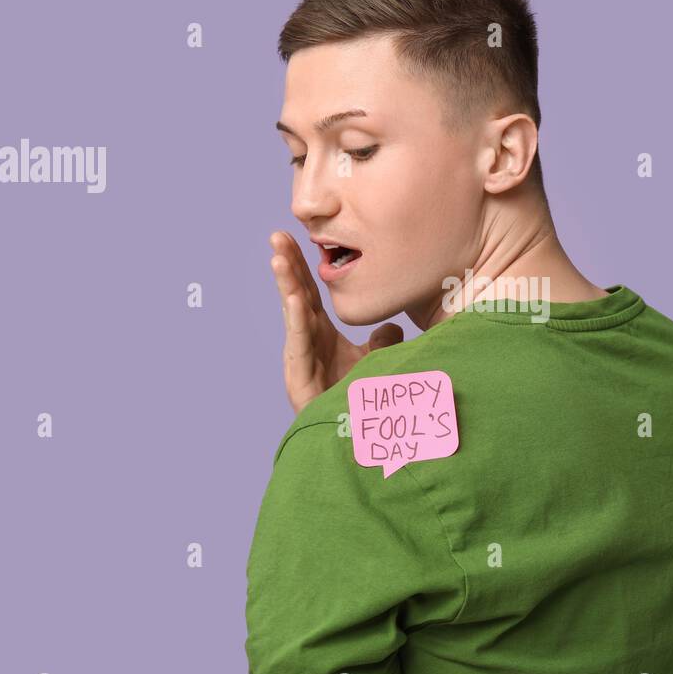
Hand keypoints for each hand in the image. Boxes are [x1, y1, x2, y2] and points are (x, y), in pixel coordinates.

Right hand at [269, 231, 402, 414]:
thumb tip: (393, 325)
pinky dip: (297, 319)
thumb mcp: (374, 363)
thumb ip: (381, 343)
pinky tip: (294, 299)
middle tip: (278, 235)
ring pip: (293, 314)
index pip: (309, 290)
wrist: (351, 439)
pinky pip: (300, 342)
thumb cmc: (357, 400)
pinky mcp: (299, 377)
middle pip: (295, 294)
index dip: (302, 265)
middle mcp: (307, 340)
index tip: (294, 236)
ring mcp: (301, 357)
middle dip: (287, 265)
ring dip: (286, 285)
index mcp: (320, 332)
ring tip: (279, 257)